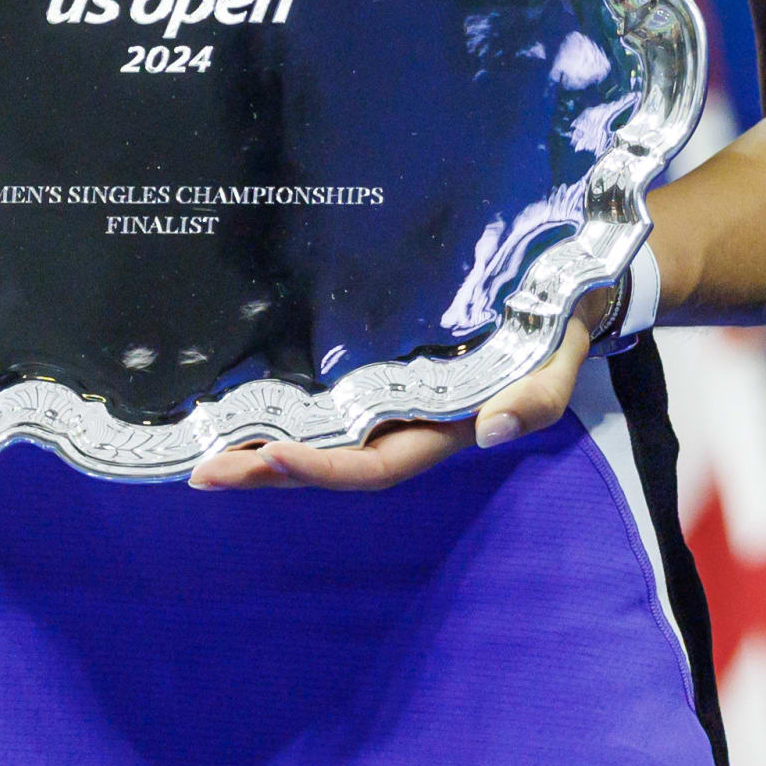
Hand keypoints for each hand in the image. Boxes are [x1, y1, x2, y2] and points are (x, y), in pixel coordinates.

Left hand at [189, 278, 616, 493]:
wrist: (563, 293)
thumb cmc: (559, 326)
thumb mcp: (558, 359)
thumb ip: (538, 396)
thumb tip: (495, 430)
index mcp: (444, 430)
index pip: (376, 465)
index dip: (324, 467)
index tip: (273, 454)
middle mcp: (407, 424)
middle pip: (331, 462)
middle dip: (268, 471)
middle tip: (203, 470)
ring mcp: (390, 402)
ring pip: (319, 438)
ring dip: (261, 450)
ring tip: (202, 451)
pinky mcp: (379, 372)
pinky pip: (325, 404)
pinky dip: (283, 413)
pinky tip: (242, 406)